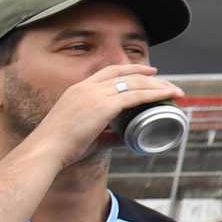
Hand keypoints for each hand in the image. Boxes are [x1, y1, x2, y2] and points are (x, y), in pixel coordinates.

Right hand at [30, 59, 184, 160]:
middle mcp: (87, 88)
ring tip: (176, 91)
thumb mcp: (87, 136)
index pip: (109, 71)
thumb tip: (127, 140)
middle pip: (126, 74)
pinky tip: (168, 95)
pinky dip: (155, 94)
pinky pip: (136, 96)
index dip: (131, 69)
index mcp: (78, 90)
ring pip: (134, 84)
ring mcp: (95, 95)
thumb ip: (108, 135)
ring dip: (158, 86)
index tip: (149, 71)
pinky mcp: (103, 106)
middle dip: (150, 77)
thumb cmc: (61, 148)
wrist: (45, 151)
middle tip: (168, 83)